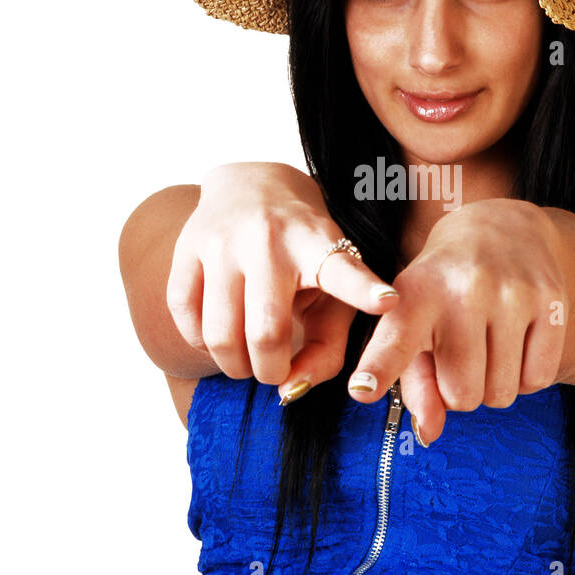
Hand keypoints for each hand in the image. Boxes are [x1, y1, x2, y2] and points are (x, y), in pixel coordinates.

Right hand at [165, 162, 398, 388]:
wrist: (251, 185)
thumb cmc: (301, 255)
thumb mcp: (330, 290)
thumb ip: (329, 345)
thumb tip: (291, 389)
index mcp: (318, 244)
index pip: (342, 269)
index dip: (364, 290)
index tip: (388, 301)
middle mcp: (269, 237)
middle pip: (266, 332)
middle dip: (270, 370)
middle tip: (273, 370)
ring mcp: (223, 241)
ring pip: (220, 335)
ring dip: (234, 365)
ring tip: (246, 359)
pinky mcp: (186, 247)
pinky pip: (187, 321)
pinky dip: (202, 343)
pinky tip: (220, 332)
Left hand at [346, 199, 571, 443]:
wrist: (501, 231)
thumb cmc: (444, 291)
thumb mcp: (415, 325)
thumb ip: (414, 382)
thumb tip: (429, 433)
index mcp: (415, 295)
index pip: (396, 340)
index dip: (379, 369)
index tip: (360, 389)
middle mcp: (463, 289)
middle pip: (462, 395)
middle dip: (460, 390)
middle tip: (460, 354)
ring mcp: (511, 293)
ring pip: (501, 393)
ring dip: (493, 385)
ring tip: (487, 344)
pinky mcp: (551, 300)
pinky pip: (538, 379)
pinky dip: (526, 375)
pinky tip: (516, 342)